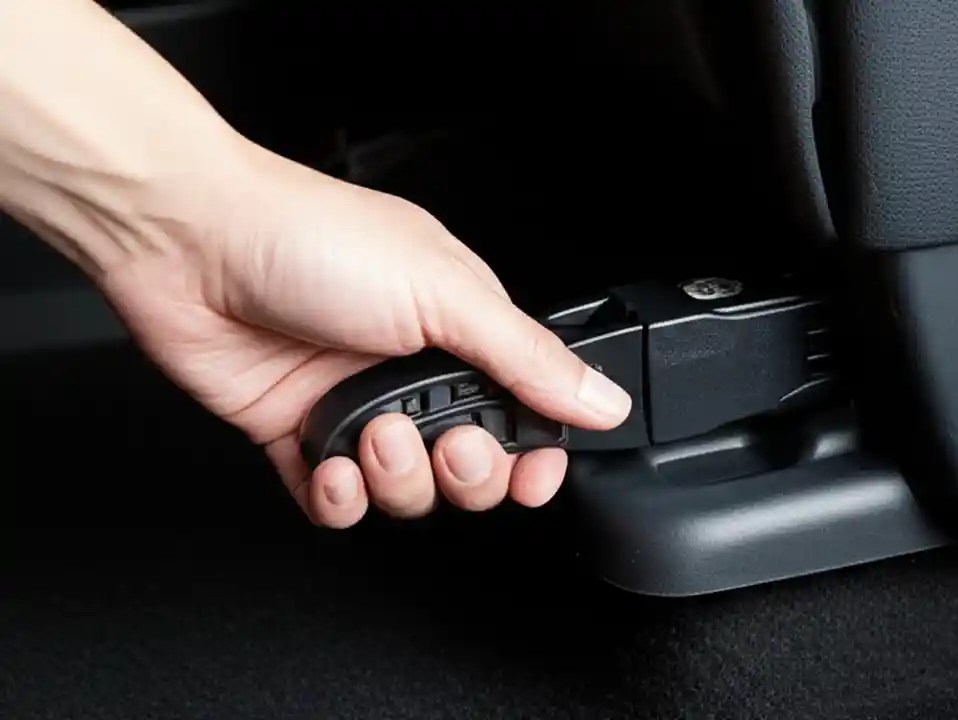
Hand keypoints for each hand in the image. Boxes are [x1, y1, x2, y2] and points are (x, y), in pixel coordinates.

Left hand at [96, 144, 631, 526]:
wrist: (189, 242)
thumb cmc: (312, 239)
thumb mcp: (446, 294)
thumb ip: (529, 358)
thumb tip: (603, 401)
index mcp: (464, 331)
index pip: (525, 415)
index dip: (535, 458)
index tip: (531, 475)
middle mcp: (414, 370)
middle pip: (472, 467)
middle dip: (465, 472)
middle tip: (445, 441)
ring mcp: (355, 405)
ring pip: (406, 491)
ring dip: (394, 477)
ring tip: (369, 433)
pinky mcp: (299, 435)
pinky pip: (336, 502)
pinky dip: (337, 498)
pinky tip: (328, 463)